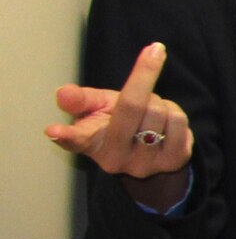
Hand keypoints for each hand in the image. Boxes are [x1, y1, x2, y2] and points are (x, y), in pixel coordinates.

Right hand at [48, 44, 194, 208]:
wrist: (148, 151)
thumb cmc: (115, 122)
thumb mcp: (95, 107)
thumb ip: (79, 99)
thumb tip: (63, 93)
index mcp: (89, 142)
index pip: (75, 138)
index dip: (64, 135)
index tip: (53, 131)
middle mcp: (115, 158)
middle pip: (132, 107)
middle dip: (143, 80)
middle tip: (146, 74)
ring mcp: (145, 164)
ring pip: (159, 111)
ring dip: (158, 100)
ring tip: (149, 111)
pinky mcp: (173, 162)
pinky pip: (179, 121)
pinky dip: (174, 111)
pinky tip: (165, 122)